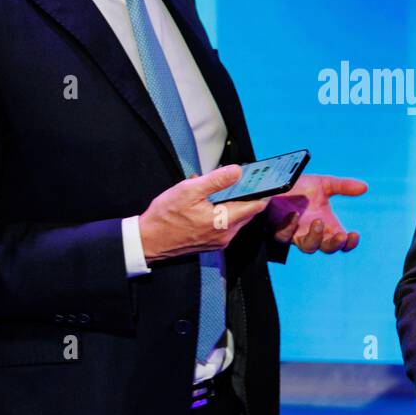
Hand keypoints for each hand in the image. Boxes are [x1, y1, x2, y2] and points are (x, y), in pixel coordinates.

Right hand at [138, 165, 268, 261]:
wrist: (148, 241)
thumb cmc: (165, 216)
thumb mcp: (189, 190)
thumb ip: (216, 180)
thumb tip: (237, 171)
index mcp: (224, 221)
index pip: (256, 206)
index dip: (264, 191)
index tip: (268, 179)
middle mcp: (226, 234)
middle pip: (248, 212)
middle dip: (247, 195)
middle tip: (242, 179)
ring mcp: (220, 241)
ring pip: (237, 218)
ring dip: (233, 203)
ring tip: (219, 189)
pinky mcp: (212, 243)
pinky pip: (226, 225)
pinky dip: (224, 212)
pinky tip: (209, 202)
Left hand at [266, 173, 366, 253]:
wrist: (276, 183)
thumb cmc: (301, 187)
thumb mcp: (324, 184)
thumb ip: (343, 186)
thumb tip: (365, 187)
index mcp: (328, 225)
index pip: (342, 242)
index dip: (349, 243)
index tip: (354, 234)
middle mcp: (314, 232)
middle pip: (327, 249)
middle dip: (334, 244)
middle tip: (339, 235)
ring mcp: (297, 233)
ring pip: (308, 247)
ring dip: (315, 238)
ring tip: (318, 222)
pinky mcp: (280, 230)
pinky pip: (285, 235)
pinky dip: (290, 227)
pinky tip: (294, 215)